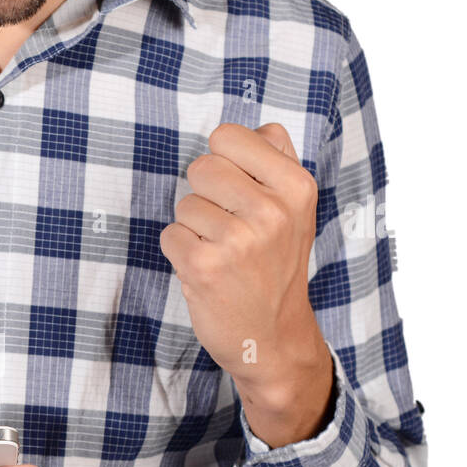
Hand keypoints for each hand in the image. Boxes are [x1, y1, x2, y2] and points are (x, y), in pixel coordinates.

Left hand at [159, 123, 333, 445]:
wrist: (273, 338)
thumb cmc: (275, 267)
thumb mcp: (296, 211)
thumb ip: (277, 163)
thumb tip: (259, 128)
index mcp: (296, 187)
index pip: (228, 135)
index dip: (222, 160)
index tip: (237, 190)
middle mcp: (272, 211)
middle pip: (201, 166)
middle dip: (205, 195)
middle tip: (226, 228)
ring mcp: (239, 240)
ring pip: (184, 204)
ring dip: (193, 228)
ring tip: (220, 253)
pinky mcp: (205, 267)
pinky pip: (169, 235)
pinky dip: (180, 253)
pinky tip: (206, 271)